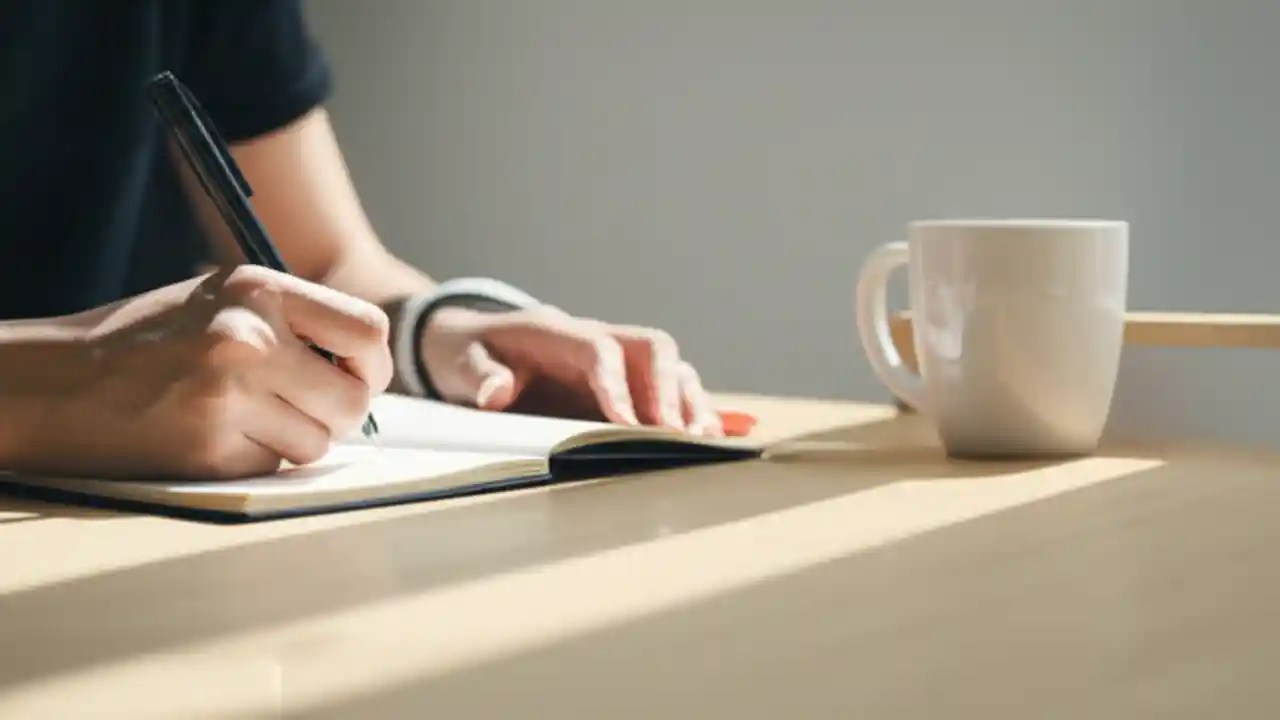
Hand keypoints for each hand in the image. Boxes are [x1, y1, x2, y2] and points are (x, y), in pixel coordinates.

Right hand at [16, 266, 391, 478]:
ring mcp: (229, 396)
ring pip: (318, 443)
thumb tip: (369, 366)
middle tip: (306, 410)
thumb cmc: (150, 340)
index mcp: (260, 290)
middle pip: (354, 400)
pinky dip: (256, 459)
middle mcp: (250, 338)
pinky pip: (274, 466)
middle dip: (340, 415)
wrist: (57, 382)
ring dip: (294, 441)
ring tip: (247, 418)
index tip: (356, 377)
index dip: (372, 365)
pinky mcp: (209, 448)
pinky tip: (215, 436)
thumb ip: (295, 321)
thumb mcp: (224, 300)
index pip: (369, 331)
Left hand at [420, 306, 722, 435]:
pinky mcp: (627, 386)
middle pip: (653, 349)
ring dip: (690, 403)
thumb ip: (477, 374)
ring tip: (703, 442)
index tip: (624, 425)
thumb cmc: (466, 353)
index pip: (600, 349)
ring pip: (672, 369)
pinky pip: (673, 392)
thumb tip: (496, 393)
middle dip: (669, 390)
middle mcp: (600, 339)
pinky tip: (729, 433)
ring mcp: (618, 362)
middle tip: (675, 435)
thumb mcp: (456, 361)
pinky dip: (701, 410)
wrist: (471, 344)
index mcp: (559, 332)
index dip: (616, 384)